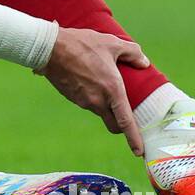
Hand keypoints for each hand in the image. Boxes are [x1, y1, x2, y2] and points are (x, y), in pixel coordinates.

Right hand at [37, 27, 150, 156]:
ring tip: (104, 83)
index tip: (139, 152)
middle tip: (127, 118)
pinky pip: (87, 102)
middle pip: (113, 124)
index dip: (134, 139)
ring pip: (100, 111)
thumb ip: (132, 53)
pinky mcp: (72, 98)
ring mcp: (83, 101)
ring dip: (105, 104)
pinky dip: (92, 96)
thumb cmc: (82, 44)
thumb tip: (144, 63)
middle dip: (121, 126)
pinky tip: (89, 79)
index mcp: (112, 91)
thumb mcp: (112, 43)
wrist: (49, 48)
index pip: (125, 122)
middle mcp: (98, 101)